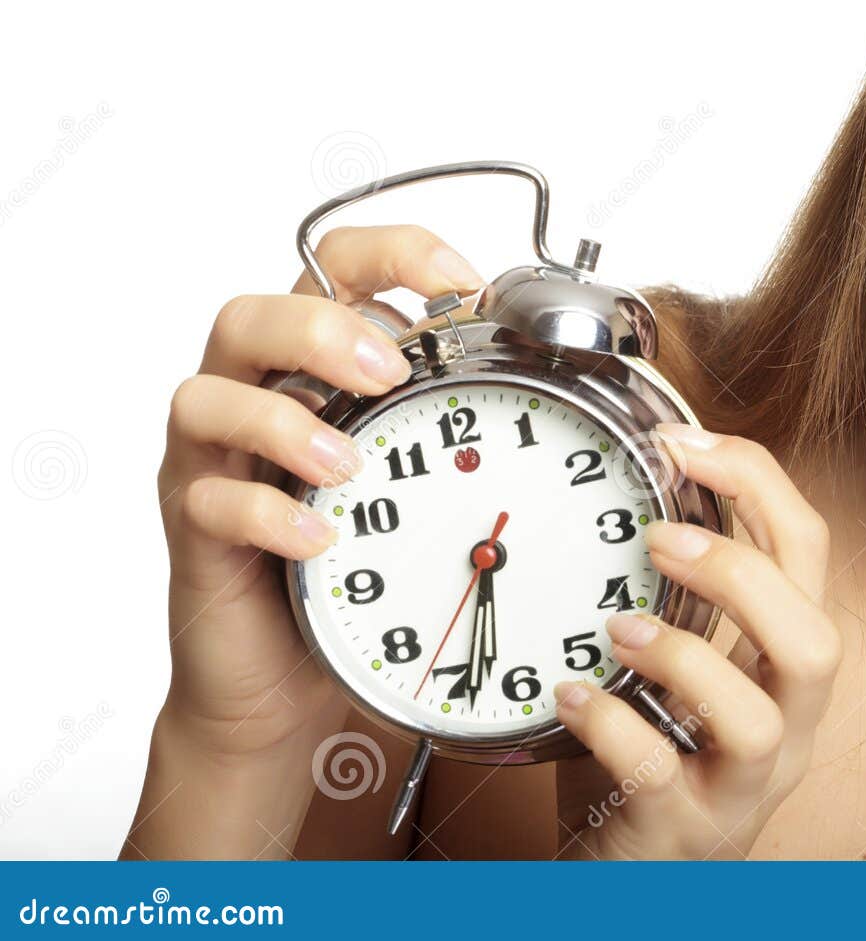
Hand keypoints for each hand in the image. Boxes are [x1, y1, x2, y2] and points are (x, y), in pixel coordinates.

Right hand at [131, 225, 480, 855]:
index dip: (395, 256)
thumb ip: (478, 430)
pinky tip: (319, 538)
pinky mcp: (199, 535)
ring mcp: (219, 465)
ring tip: (350, 463)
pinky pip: (210, 502)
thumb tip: (592, 393)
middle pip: (248, 316)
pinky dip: (267, 514)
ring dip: (283, 420)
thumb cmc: (373, 575)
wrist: (292, 684)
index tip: (463, 285)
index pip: (336, 269)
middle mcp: (259, 400)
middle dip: (319, 328)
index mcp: (320, 369)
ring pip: (202, 398)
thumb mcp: (438, 489)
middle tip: (387, 367)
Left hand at [551, 423, 841, 859]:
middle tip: (658, 534)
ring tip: (619, 627)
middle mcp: (784, 723)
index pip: (809, 553)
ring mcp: (740, 785)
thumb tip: (640, 483)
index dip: (758, 483)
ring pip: (759, 717)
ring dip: (688, 655)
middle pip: (815, 639)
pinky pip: (660, 776)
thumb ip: (678, 594)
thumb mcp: (679, 666)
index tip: (686, 442)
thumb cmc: (652, 756)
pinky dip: (613, 725)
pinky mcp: (684, 831)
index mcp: (783, 663)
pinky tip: (573, 694)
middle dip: (742, 572)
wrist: (634, 875)